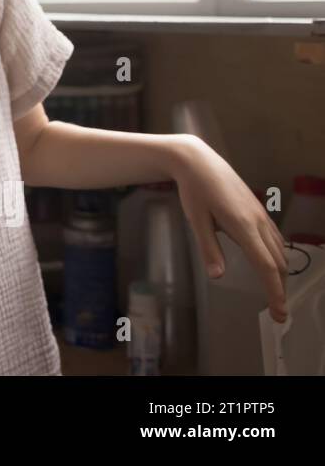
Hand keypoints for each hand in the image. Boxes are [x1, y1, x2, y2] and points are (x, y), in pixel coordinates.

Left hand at [170, 135, 288, 321]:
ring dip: (281, 273)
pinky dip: (277, 256)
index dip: (275, 291)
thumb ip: (209, 249)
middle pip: (278, 262)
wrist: (199, 161)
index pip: (267, 266)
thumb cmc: (194, 190)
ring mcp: (260, 215)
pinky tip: (272, 264)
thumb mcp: (197, 220)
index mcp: (244, 226)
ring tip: (275, 293)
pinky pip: (275, 237)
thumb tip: (218, 276)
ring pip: (279, 250)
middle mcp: (258, 222)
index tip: (279, 311)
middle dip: (280, 288)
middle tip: (277, 312)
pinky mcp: (258, 210)